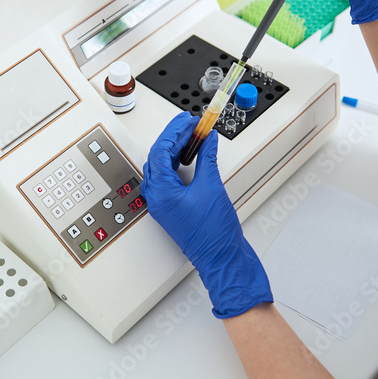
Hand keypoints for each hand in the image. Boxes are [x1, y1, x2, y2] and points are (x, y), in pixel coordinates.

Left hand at [141, 113, 271, 318]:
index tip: (187, 120)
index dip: (174, 132)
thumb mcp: (212, 187)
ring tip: (191, 136)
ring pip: (160, 167)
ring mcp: (161, 203)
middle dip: (173, 138)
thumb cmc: (214, 232)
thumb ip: (207, 159)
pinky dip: (176, 164)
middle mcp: (156, 197)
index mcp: (161, 192)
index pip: (160, 151)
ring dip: (174, 150)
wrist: (221, 257)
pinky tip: (189, 156)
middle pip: (157, 157)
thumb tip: (207, 140)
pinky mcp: (170, 207)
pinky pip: (167, 179)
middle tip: (190, 124)